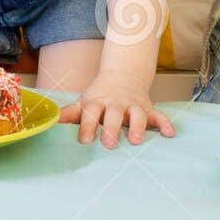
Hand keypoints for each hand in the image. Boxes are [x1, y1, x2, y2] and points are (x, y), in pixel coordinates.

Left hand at [60, 74, 175, 148]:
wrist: (123, 76)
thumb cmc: (100, 96)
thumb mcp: (84, 102)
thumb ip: (70, 114)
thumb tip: (49, 122)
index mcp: (97, 102)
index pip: (90, 113)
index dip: (86, 126)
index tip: (83, 140)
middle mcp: (115, 103)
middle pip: (113, 113)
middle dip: (111, 128)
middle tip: (109, 144)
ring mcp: (133, 105)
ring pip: (136, 114)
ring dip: (136, 126)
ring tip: (135, 141)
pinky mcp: (148, 108)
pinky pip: (158, 115)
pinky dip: (165, 123)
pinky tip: (170, 134)